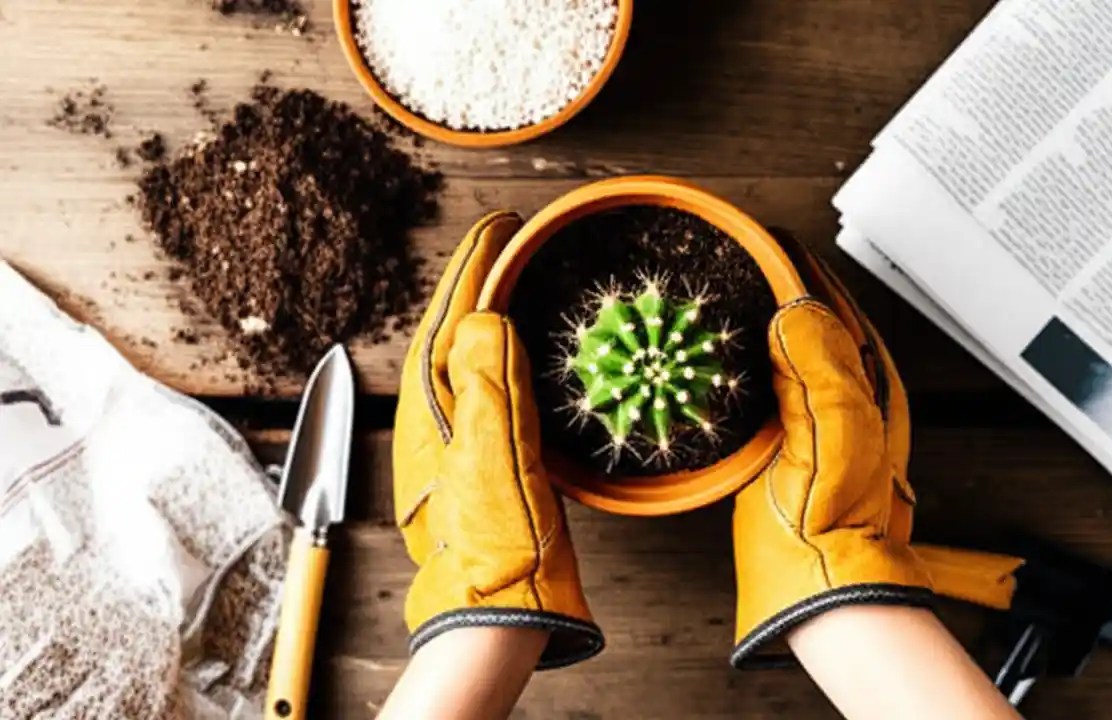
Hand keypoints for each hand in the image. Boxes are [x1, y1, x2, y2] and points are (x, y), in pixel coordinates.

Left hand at [392, 212, 601, 668]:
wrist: (494, 603)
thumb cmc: (496, 532)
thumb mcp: (495, 447)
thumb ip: (487, 375)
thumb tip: (483, 315)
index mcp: (433, 398)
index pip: (452, 308)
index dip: (477, 261)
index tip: (499, 222)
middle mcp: (433, 409)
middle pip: (452, 322)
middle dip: (478, 274)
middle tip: (507, 235)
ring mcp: (451, 432)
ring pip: (464, 349)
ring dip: (484, 305)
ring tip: (509, 272)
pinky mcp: (474, 453)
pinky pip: (482, 378)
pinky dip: (497, 347)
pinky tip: (513, 346)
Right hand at [731, 249, 1022, 667]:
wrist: (824, 580)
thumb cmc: (837, 515)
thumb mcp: (833, 432)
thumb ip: (817, 367)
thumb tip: (795, 309)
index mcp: (866, 382)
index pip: (831, 303)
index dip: (800, 268)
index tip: (767, 238)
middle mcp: (850, 393)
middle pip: (816, 319)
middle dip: (785, 283)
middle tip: (746, 253)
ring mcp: (823, 416)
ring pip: (796, 346)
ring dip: (770, 315)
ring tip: (738, 288)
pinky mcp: (794, 440)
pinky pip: (777, 379)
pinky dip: (758, 355)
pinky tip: (736, 351)